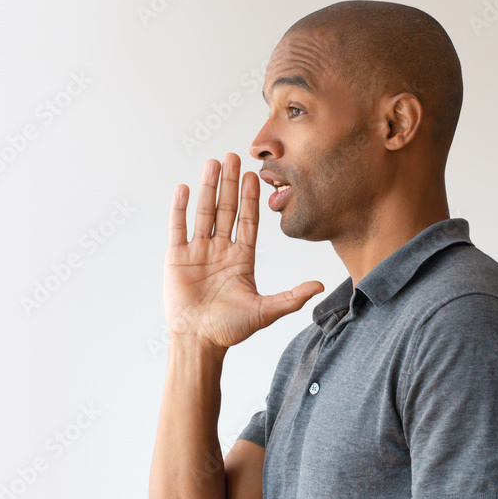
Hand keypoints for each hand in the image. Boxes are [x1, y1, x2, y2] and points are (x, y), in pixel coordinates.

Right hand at [163, 152, 323, 351]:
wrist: (198, 342)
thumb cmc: (229, 330)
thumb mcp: (266, 311)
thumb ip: (292, 297)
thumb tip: (320, 287)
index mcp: (241, 259)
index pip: (248, 221)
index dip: (252, 199)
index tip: (255, 176)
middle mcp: (221, 250)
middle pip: (226, 210)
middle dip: (230, 183)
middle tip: (234, 157)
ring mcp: (199, 252)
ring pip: (204, 212)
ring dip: (208, 187)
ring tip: (213, 163)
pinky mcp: (177, 258)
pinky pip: (179, 227)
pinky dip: (181, 208)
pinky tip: (186, 188)